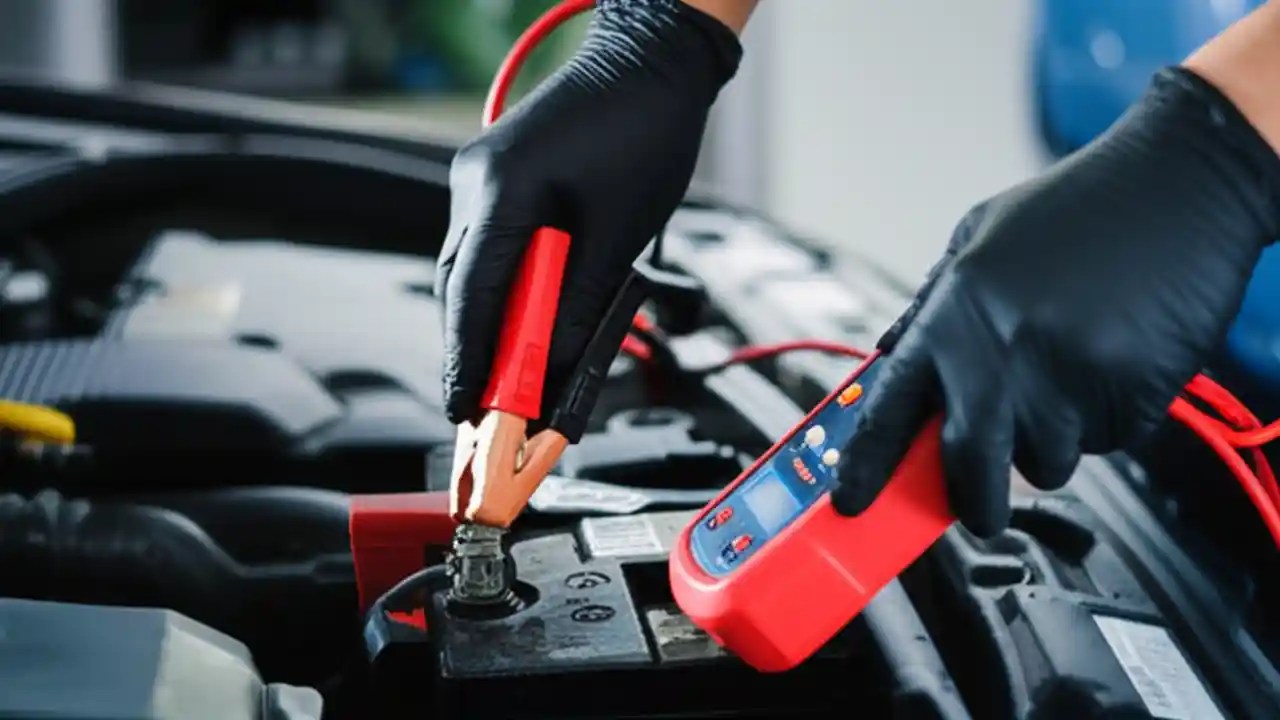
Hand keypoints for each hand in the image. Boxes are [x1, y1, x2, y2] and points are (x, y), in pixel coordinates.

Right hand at [436, 0, 741, 426]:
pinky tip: (531, 322)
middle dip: (476, 352)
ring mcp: (481, 177)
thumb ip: (579, 309)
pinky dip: (509, 291)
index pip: (470, 296)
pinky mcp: (499, 179)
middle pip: (461, 290)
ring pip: (473, 272)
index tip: (465, 412)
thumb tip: (553, 373)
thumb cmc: (645, 134)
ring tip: (517, 377)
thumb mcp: (619, 236)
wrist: (655, 63)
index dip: (466, 362)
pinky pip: (491, 249)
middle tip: (493, 409)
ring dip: (495, 323)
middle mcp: (475, 182)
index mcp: (500, 190)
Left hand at [832, 68, 1279, 535]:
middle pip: (967, 469)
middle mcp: (1000, 353)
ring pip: (1043, 461)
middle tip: (978, 506)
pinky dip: (1103, 418)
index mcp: (952, 315)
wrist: (1179, 182)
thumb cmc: (1079, 206)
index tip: (851, 503)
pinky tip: (1109, 359)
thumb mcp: (978, 239)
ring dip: (1051, 438)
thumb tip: (891, 357)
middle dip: (971, 502)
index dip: (865, 466)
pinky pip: (1103, 442)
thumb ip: (931, 306)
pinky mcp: (1128, 395)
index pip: (888, 412)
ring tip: (1068, 369)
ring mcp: (1066, 379)